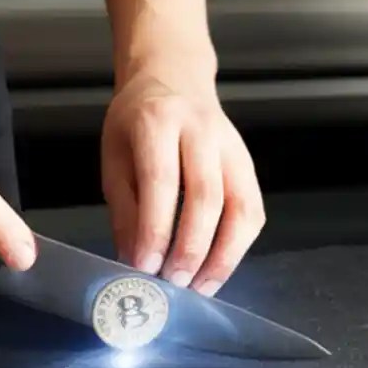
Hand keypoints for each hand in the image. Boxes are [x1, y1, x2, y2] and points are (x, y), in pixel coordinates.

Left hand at [101, 54, 264, 295]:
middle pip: (207, 196)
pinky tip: (219, 268)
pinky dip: (239, 246)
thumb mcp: (114, 157)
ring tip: (201, 287)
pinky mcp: (249, 166)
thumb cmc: (137, 122)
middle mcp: (202, 131)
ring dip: (223, 255)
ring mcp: (233, 148)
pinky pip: (253, 211)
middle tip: (174, 284)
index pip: (162, 182)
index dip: (156, 229)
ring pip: (240, 208)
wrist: (174, 79)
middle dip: (191, 248)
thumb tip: (135, 262)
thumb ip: (124, 209)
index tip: (145, 268)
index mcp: (158, 122)